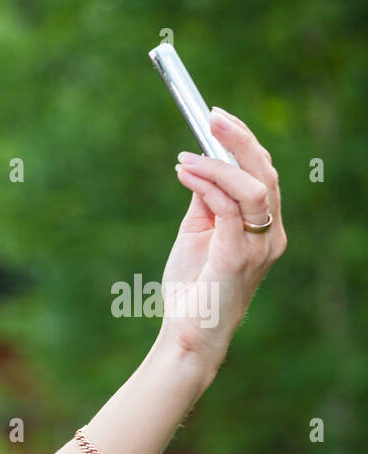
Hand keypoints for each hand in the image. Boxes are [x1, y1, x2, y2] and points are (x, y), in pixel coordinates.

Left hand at [159, 107, 286, 374]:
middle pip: (265, 174)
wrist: (187, 334)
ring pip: (253, 188)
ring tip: (186, 156)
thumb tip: (200, 164)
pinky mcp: (237, 257)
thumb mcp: (197, 235)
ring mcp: (258, 247)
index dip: (244, 143)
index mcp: (264, 228)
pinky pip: (228, 210)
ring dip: (218, 164)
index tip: (217, 119)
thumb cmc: (192, 290)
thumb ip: (205, 202)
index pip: (263, 175)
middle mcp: (270, 235)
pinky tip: (185, 173)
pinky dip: (206, 185)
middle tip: (212, 117)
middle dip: (240, 141)